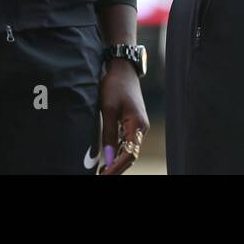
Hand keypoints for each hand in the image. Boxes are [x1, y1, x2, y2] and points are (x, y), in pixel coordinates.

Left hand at [98, 59, 148, 175]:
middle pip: (131, 155)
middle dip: (117, 167)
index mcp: (137, 125)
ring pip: (129, 149)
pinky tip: (108, 158)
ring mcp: (138, 125)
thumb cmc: (114, 85)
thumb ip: (108, 134)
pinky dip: (118, 151)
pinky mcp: (132, 122)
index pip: (130, 154)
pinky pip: (126, 141)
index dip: (117, 167)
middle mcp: (141, 127)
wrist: (122, 68)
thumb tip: (107, 158)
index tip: (104, 175)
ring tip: (102, 170)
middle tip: (102, 175)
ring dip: (117, 161)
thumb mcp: (108, 109)